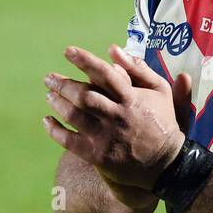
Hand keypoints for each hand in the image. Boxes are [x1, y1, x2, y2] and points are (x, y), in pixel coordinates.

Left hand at [42, 44, 192, 190]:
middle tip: (49, 78)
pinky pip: (69, 141)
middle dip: (63, 84)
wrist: (166, 163)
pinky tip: (47, 121)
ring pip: (74, 115)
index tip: (68, 51)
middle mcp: (117, 116)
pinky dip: (54, 130)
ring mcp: (106, 137)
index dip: (84, 60)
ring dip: (57, 103)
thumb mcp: (160, 90)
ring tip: (49, 94)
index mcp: (131, 98)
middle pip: (84, 95)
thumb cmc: (161, 120)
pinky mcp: (97, 156)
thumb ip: (138, 68)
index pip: (104, 74)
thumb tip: (114, 49)